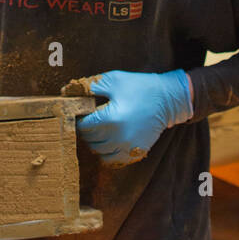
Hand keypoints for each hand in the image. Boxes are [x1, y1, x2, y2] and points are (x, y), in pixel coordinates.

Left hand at [77, 68, 193, 166]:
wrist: (168, 99)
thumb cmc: (140, 87)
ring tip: (100, 130)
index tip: (82, 112)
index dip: (80, 119)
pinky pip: (113, 159)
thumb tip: (70, 91)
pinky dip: (107, 153)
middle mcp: (118, 137)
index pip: (84, 126)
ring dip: (96, 142)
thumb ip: (92, 86)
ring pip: (100, 152)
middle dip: (87, 130)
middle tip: (90, 120)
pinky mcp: (135, 152)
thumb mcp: (114, 80)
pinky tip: (110, 141)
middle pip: (90, 140)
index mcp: (111, 118)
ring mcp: (127, 147)